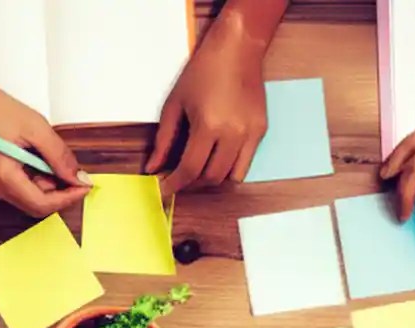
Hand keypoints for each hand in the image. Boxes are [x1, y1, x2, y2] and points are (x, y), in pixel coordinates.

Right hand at [0, 82, 89, 217]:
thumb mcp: (34, 127)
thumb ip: (59, 156)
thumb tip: (79, 178)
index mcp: (0, 177)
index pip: (41, 205)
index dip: (66, 198)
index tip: (83, 186)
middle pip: (29, 204)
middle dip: (53, 190)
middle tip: (65, 168)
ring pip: (17, 196)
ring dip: (37, 183)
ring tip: (39, 155)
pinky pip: (4, 187)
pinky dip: (20, 178)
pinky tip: (22, 156)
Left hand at [147, 21, 267, 194]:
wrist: (237, 50)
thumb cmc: (202, 72)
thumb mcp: (174, 104)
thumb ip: (164, 140)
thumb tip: (153, 168)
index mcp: (208, 126)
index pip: (190, 169)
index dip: (174, 184)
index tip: (163, 190)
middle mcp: (233, 134)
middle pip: (212, 178)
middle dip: (192, 184)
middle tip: (178, 177)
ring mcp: (251, 134)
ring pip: (231, 176)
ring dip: (212, 178)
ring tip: (198, 167)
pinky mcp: (261, 131)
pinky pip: (245, 163)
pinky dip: (229, 167)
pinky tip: (217, 155)